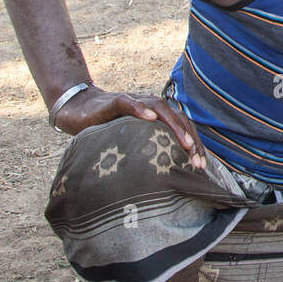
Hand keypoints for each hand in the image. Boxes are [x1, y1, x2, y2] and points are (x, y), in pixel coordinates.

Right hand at [53, 87, 207, 168]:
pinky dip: (140, 109)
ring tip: (184, 143)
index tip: (202, 167)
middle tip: (197, 161)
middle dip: (190, 139)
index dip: (195, 145)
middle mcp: (150, 107)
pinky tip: (149, 118)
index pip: (184, 127)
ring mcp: (134, 102)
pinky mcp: (114, 102)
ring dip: (174, 125)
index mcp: (158, 117)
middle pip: (178, 118)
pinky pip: (129, 103)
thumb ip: (150, 150)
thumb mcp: (134, 142)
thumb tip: (169, 179)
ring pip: (160, 108)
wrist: (80, 110)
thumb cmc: (109, 129)